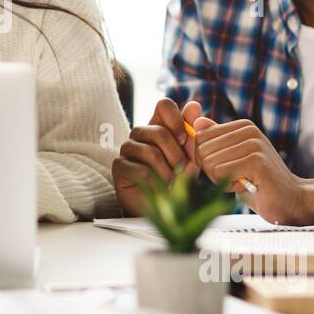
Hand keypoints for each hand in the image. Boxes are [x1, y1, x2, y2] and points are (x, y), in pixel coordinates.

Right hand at [112, 98, 212, 215]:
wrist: (162, 208)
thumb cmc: (177, 179)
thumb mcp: (191, 157)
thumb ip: (193, 134)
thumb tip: (194, 105)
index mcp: (159, 125)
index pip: (164, 105)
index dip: (176, 119)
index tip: (184, 139)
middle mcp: (141, 133)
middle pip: (159, 131)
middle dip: (176, 154)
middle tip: (181, 169)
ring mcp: (128, 148)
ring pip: (150, 152)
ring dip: (167, 171)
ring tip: (171, 182)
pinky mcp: (119, 165)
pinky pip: (140, 170)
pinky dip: (154, 182)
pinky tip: (156, 188)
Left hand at [192, 119, 309, 222]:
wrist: (291, 201)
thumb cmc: (258, 183)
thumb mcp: (233, 159)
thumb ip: (216, 141)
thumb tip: (197, 122)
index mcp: (242, 126)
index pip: (199, 137)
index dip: (205, 160)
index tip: (227, 168)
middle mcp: (249, 130)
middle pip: (202, 150)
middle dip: (212, 171)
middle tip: (236, 177)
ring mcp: (254, 144)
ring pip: (209, 163)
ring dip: (222, 180)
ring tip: (244, 181)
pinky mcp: (257, 161)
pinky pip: (221, 173)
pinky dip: (229, 186)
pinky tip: (247, 186)